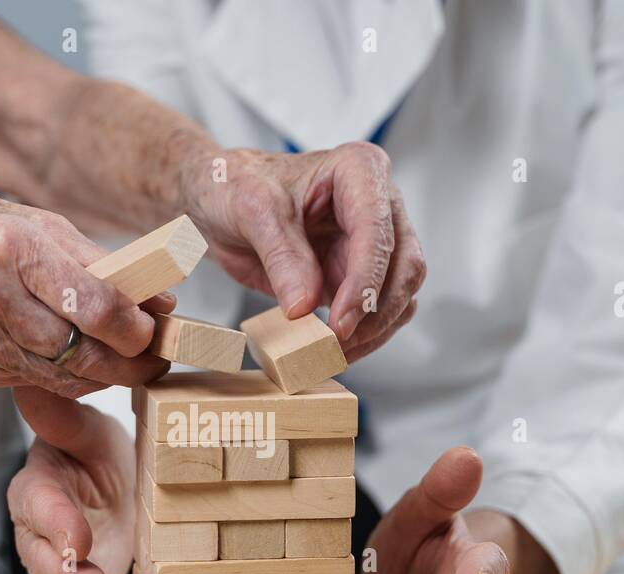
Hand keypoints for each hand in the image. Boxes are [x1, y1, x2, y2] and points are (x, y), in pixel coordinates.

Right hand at [0, 190, 169, 397]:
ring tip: (128, 360)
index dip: (137, 326)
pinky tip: (84, 361)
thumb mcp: (33, 223)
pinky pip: (42, 383)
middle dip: (133, 361)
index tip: (157, 328)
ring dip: (107, 374)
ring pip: (67, 376)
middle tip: (156, 357)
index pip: (96, 304)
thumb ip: (98, 262)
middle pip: (85, 350)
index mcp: (11, 247)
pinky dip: (72, 377)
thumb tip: (158, 297)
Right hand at [6, 386, 136, 573]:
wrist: (119, 483)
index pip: (39, 505)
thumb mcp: (88, 430)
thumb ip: (62, 421)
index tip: (78, 539)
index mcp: (38, 489)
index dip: (56, 523)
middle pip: (40, 561)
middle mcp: (40, 537)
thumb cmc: (99, 453)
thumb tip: (33, 385)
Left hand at [180, 143, 425, 361]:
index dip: (365, 280)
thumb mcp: (252, 212)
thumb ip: (282, 257)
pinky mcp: (358, 275)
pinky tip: (333, 350)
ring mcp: (372, 243)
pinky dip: (364, 336)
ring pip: (400, 294)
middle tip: (337, 344)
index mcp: (358, 171)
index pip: (378, 230)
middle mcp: (378, 204)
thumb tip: (305, 307)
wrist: (220, 203)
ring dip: (374, 330)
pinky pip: (379, 312)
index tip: (341, 322)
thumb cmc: (236, 187)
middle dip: (376, 312)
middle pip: (404, 266)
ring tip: (332, 352)